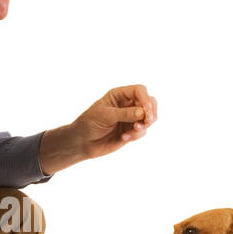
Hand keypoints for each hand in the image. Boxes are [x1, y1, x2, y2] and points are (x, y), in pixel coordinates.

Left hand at [38, 85, 158, 173]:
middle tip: (148, 121)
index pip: (139, 91)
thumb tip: (143, 112)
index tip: (146, 111)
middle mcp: (127, 105)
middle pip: (149, 102)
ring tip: (133, 131)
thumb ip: (124, 114)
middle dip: (151, 112)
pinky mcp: (130, 131)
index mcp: (119, 95)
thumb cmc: (89, 124)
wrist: (82, 142)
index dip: (145, 99)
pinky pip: (142, 131)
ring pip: (149, 118)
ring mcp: (130, 118)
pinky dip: (136, 135)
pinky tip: (124, 138)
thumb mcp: (105, 115)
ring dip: (144, 125)